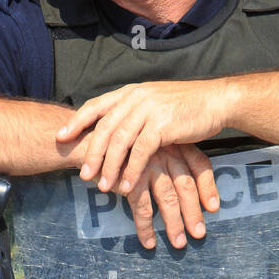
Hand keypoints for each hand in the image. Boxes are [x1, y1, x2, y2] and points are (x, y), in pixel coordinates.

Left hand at [56, 80, 227, 194]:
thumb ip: (135, 112)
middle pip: (105, 127)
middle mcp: (136, 97)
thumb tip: (117, 127)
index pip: (97, 105)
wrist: (217, 101)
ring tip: (101, 186)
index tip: (61, 136)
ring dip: (109, 166)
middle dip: (92, 153)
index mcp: (132, 92)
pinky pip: (140, 152)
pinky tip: (126, 186)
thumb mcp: (156, 103)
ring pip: (119, 141)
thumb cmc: (188, 106)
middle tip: (82, 174)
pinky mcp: (162, 125)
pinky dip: (132, 171)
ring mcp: (149, 110)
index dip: (77, 121)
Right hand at [124, 143, 219, 249]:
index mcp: (175, 144)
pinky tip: (149, 242)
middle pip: (186, 186)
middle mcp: (165, 153)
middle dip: (193, 212)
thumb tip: (188, 191)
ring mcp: (148, 165)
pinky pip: (142, 208)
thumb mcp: (152, 148)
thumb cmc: (125, 148)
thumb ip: (170, 163)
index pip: (200, 165)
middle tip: (199, 234)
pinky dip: (146, 227)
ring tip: (178, 243)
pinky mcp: (130, 179)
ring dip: (174, 224)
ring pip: (167, 199)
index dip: (208, 187)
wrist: (93, 142)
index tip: (213, 208)